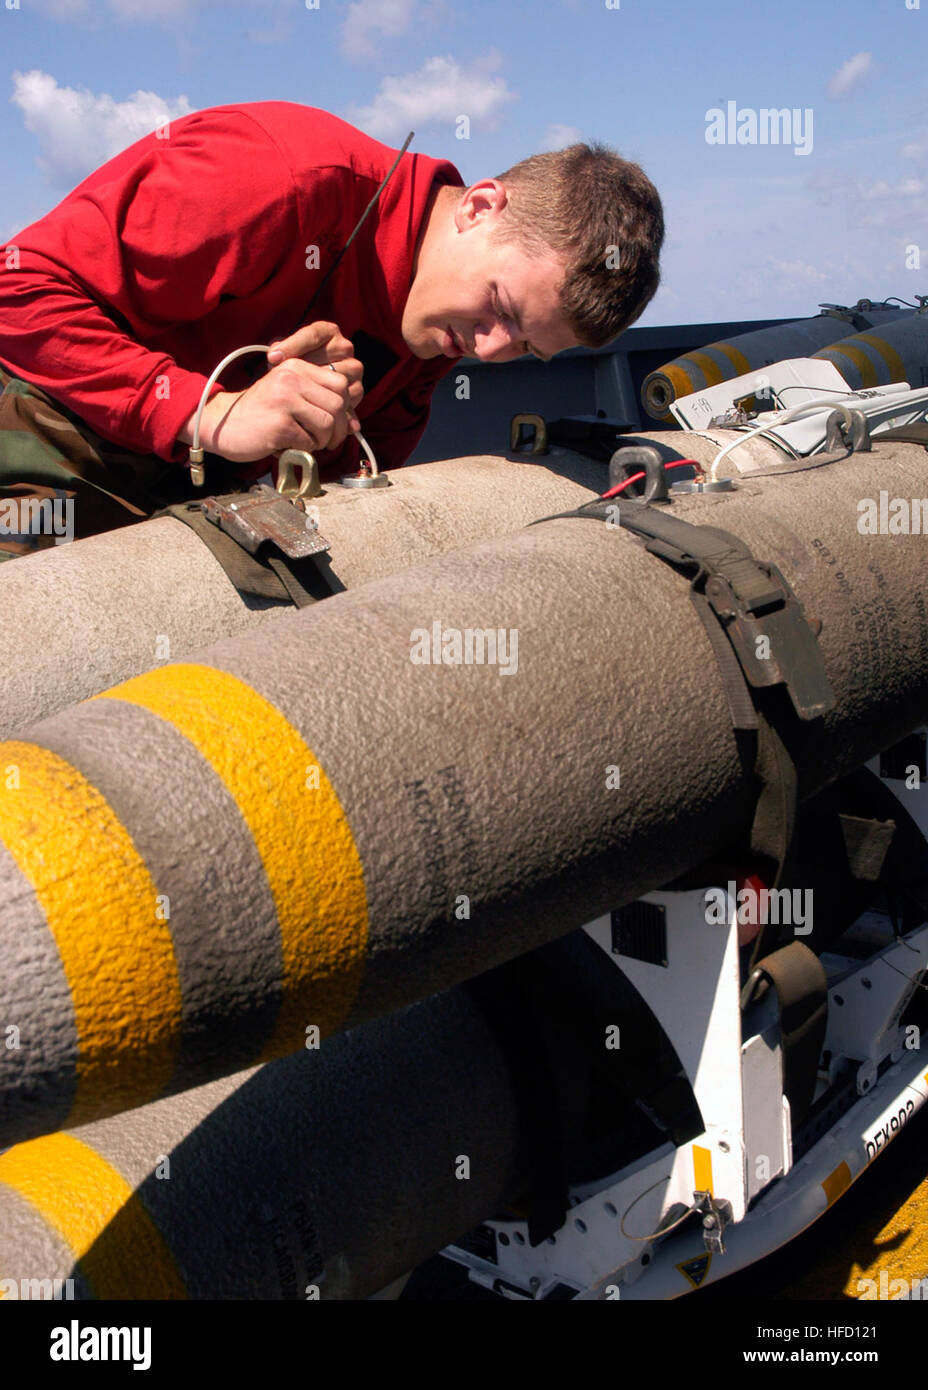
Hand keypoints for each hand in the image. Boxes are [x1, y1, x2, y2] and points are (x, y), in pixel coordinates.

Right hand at [180, 322, 363, 462]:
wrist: (222, 423)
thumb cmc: (260, 413)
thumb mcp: (288, 393)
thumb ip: (318, 400)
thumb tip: (354, 424)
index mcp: (295, 366)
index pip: (340, 383)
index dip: (345, 407)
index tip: (336, 421)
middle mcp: (290, 378)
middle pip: (338, 404)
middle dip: (339, 428)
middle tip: (328, 439)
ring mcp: (284, 401)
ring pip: (328, 423)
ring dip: (323, 440)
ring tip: (310, 442)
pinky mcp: (279, 425)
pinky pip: (309, 441)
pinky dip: (305, 448)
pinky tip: (292, 445)